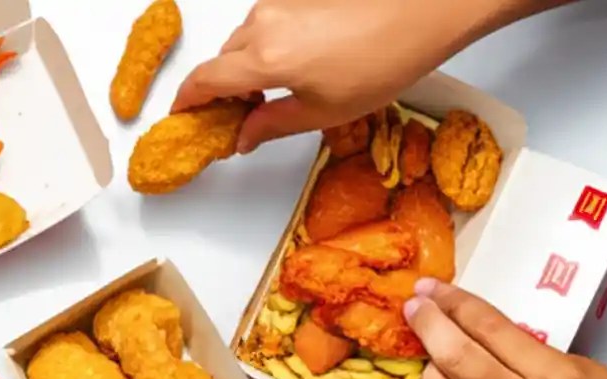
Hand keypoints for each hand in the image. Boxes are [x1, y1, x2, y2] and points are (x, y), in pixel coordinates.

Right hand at [171, 0, 539, 152]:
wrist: (424, 11)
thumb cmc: (382, 61)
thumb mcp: (323, 112)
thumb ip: (271, 126)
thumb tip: (242, 138)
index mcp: (262, 59)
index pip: (202, 82)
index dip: (185, 103)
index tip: (182, 118)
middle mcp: (261, 25)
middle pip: (220, 61)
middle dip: (221, 91)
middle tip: (238, 120)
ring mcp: (279, 5)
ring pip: (242, 42)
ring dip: (245, 69)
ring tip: (272, 95)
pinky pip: (264, 25)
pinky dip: (264, 48)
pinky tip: (295, 66)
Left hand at [404, 279, 606, 378]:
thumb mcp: (580, 369)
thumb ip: (526, 351)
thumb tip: (476, 331)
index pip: (488, 328)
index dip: (454, 302)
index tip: (432, 288)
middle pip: (453, 356)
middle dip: (427, 323)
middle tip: (415, 306)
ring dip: (429, 363)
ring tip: (433, 350)